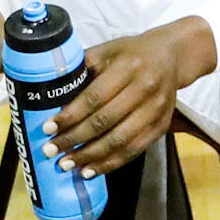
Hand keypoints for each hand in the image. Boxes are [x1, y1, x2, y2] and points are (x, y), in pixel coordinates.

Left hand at [54, 22, 208, 170]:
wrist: (171, 56)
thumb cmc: (132, 53)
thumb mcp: (107, 50)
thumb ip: (82, 67)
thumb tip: (50, 91)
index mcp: (128, 66)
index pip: (95, 96)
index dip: (71, 115)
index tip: (49, 127)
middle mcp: (145, 88)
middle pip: (105, 121)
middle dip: (74, 139)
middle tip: (50, 150)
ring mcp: (156, 110)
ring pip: (120, 140)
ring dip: (90, 156)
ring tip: (67, 164)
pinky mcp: (161, 126)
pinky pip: (134, 150)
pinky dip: (110, 163)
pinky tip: (90, 169)